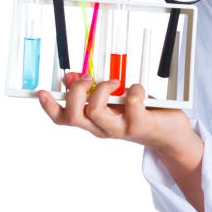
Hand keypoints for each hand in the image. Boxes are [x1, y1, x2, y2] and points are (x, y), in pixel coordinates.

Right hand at [37, 72, 197, 158]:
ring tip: (115, 82)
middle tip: (89, 78)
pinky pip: (132, 104)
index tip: (41, 92)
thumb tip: (73, 76)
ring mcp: (120, 128)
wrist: (170, 135)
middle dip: (76, 92)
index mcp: (94, 122)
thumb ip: (95, 89)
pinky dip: (133, 89)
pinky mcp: (140, 124)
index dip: (49, 107)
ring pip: (95, 111)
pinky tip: (138, 87)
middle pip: (74, 116)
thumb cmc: (142, 113)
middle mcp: (103, 128)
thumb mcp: (116, 100)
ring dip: (102, 89)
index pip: (64, 119)